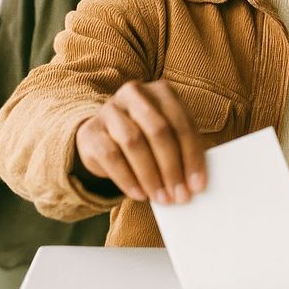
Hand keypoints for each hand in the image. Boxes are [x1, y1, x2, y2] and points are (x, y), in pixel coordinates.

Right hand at [74, 79, 205, 203]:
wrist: (104, 136)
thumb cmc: (147, 137)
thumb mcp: (167, 135)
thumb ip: (182, 150)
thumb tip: (195, 182)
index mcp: (161, 91)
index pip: (182, 123)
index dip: (192, 156)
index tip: (198, 185)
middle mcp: (134, 94)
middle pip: (158, 131)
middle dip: (172, 167)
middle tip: (180, 195)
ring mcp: (109, 110)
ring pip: (134, 142)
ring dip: (151, 176)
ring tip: (162, 198)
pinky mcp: (90, 131)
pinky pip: (111, 156)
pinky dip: (128, 179)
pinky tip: (140, 195)